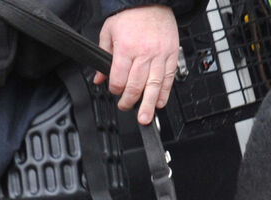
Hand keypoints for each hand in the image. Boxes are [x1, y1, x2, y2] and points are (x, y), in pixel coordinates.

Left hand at [94, 5, 179, 124]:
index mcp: (126, 48)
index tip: (114, 91)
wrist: (151, 0)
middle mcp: (144, 53)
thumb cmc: (130, 15)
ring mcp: (160, 55)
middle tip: (126, 107)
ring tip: (145, 118)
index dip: (115, 90)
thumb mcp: (109, 32)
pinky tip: (160, 102)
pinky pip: (169, 78)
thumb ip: (103, 55)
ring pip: (154, 86)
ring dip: (149, 104)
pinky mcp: (172, 54)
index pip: (119, 80)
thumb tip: (99, 78)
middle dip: (129, 102)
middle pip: (136, 86)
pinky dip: (165, 92)